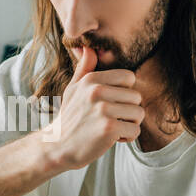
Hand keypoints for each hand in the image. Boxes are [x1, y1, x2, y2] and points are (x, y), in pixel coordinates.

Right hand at [40, 46, 143, 169]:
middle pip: (137, 97)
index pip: (129, 77)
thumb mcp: (73, 89)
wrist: (56, 147)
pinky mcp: (109, 128)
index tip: (112, 104)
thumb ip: (85, 69)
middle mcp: (97, 91)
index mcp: (92, 80)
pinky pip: (135, 130)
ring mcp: (103, 109)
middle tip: (110, 120)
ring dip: (128, 124)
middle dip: (128, 111)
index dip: (125, 93)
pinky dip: (126, 137)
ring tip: (110, 128)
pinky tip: (110, 138)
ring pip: (139, 114)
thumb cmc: (69, 118)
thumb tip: (88, 48)